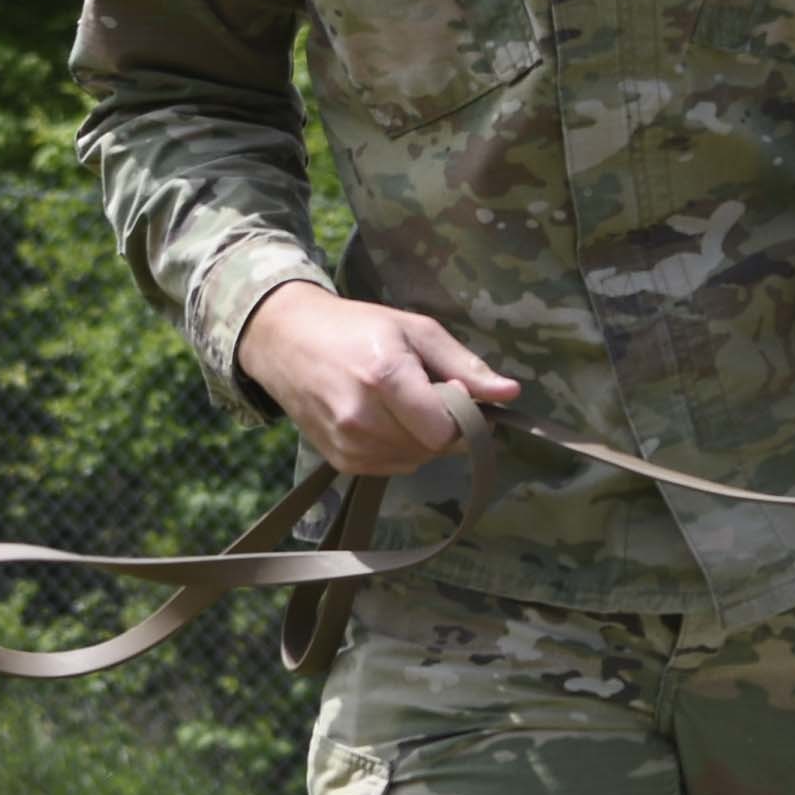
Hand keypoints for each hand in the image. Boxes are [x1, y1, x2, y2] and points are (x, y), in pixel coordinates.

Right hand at [239, 282, 521, 478]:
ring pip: (416, 460)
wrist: (284, 340)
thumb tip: (510, 394)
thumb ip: (464, 366)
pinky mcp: (339, 461)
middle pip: (434, 448)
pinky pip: (392, 466)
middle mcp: (362, 418)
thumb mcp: (414, 330)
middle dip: (443, 424)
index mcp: (384, 377)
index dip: (459, 413)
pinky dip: (400, 447)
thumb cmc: (355, 327)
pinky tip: (383, 417)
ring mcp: (347, 444)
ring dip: (422, 437)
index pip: (446, 430)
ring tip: (400, 402)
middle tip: (424, 392)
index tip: (449, 388)